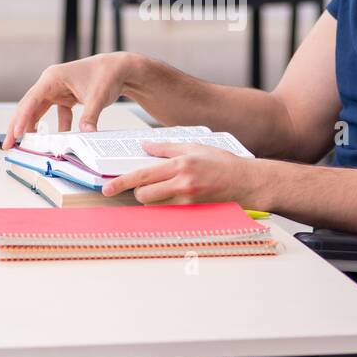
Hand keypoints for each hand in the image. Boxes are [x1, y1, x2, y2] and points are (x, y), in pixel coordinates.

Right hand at [4, 52, 138, 146]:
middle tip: (8, 144)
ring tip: (23, 144)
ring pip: (38, 111)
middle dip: (18, 126)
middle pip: (28, 106)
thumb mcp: (98, 96)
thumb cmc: (107, 74)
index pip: (32, 99)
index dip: (22, 118)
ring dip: (32, 127)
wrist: (120, 68)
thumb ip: (89, 116)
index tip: (17, 134)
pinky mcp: (65, 97)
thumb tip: (86, 134)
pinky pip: (55, 114)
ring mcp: (57, 90)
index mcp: (53, 77)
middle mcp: (51, 83)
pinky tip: (55, 140)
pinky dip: (55, 127)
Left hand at [101, 142, 262, 205]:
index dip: (122, 182)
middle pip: (144, 195)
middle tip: (144, 186)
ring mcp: (188, 200)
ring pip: (155, 205)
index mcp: (180, 164)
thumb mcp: (195, 147)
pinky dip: (166, 205)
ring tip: (164, 189)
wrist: (248, 183)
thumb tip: (145, 146)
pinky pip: (169, 211)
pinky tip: (176, 197)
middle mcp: (182, 183)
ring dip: (153, 199)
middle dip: (139, 192)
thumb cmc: (223, 164)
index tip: (107, 188)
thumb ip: (167, 147)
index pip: (142, 175)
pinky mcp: (194, 211)